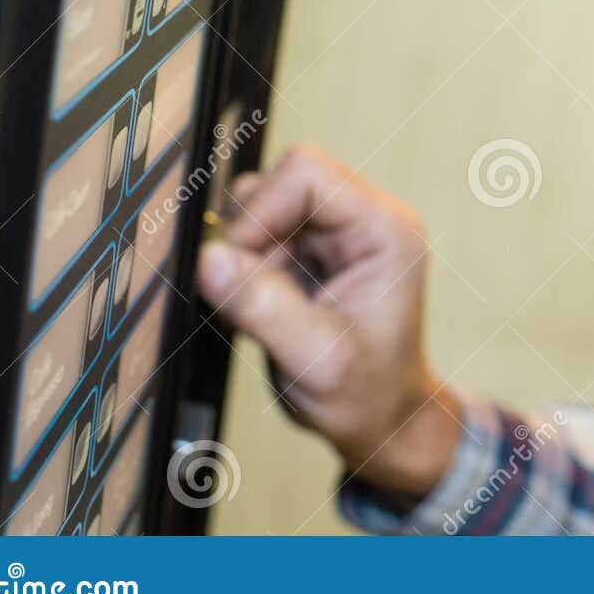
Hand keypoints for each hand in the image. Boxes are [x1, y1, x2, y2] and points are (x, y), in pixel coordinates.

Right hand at [195, 144, 460, 500]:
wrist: (380, 420)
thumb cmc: (366, 396)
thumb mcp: (317, 361)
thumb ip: (264, 308)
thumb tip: (208, 259)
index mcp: (384, 229)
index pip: (307, 173)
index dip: (260, 213)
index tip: (239, 267)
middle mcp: (363, 219)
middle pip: (279, 182)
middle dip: (249, 237)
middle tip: (252, 298)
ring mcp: (334, 232)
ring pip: (260, 205)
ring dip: (244, 255)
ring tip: (264, 309)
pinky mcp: (308, 250)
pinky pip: (254, 234)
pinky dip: (242, 269)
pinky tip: (262, 308)